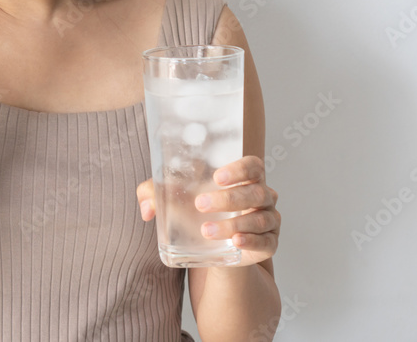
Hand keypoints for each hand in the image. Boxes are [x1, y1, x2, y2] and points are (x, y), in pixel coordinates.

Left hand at [135, 155, 279, 267]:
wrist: (212, 250)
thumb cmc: (197, 214)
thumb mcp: (176, 200)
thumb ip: (155, 194)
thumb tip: (146, 209)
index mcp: (246, 179)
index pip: (254, 166)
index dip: (240, 169)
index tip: (217, 177)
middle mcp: (263, 198)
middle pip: (256, 193)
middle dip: (228, 199)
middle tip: (200, 205)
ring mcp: (269, 222)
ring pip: (259, 219)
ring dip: (233, 224)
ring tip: (206, 231)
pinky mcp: (269, 245)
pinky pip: (266, 242)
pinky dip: (252, 240)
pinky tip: (236, 241)